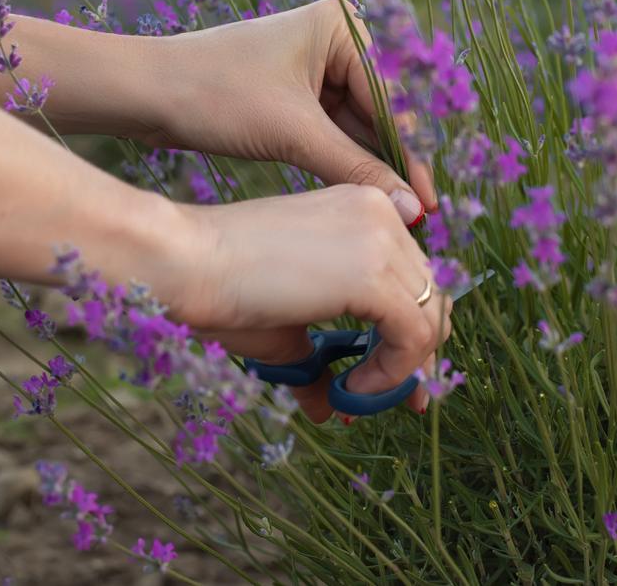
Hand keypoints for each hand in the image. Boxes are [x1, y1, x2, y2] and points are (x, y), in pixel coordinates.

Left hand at [146, 0, 436, 224]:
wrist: (144, 93)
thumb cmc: (214, 95)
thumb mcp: (293, 134)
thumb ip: (356, 170)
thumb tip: (413, 209)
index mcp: (342, 26)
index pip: (391, 98)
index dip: (411, 154)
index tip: (428, 200)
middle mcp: (337, 39)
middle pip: (382, 112)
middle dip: (397, 163)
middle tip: (421, 214)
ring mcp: (318, 66)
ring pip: (361, 127)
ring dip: (375, 168)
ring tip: (401, 215)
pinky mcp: (300, 95)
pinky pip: (337, 132)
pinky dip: (348, 164)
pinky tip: (369, 198)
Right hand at [162, 184, 452, 422]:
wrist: (184, 262)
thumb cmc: (220, 288)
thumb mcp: (286, 327)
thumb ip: (318, 359)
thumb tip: (329, 408)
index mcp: (364, 209)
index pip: (415, 275)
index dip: (412, 331)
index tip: (393, 378)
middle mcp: (383, 213)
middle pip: (432, 295)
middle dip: (418, 354)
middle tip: (400, 399)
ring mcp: (382, 237)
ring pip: (430, 317)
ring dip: (403, 368)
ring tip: (357, 394)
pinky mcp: (374, 272)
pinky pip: (414, 335)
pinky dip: (394, 372)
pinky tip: (351, 388)